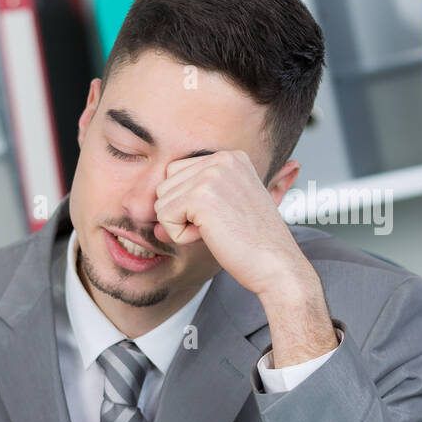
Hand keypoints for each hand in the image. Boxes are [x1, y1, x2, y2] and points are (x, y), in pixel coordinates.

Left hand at [154, 150, 312, 300]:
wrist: (275, 264)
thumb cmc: (252, 243)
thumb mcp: (219, 211)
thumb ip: (186, 203)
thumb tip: (146, 214)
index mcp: (230, 157)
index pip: (176, 173)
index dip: (187, 204)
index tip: (220, 217)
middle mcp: (222, 159)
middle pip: (164, 186)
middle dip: (181, 215)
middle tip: (218, 227)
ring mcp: (212, 175)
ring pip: (161, 203)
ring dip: (181, 226)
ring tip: (216, 230)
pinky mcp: (200, 196)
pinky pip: (164, 218)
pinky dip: (181, 236)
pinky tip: (210, 236)